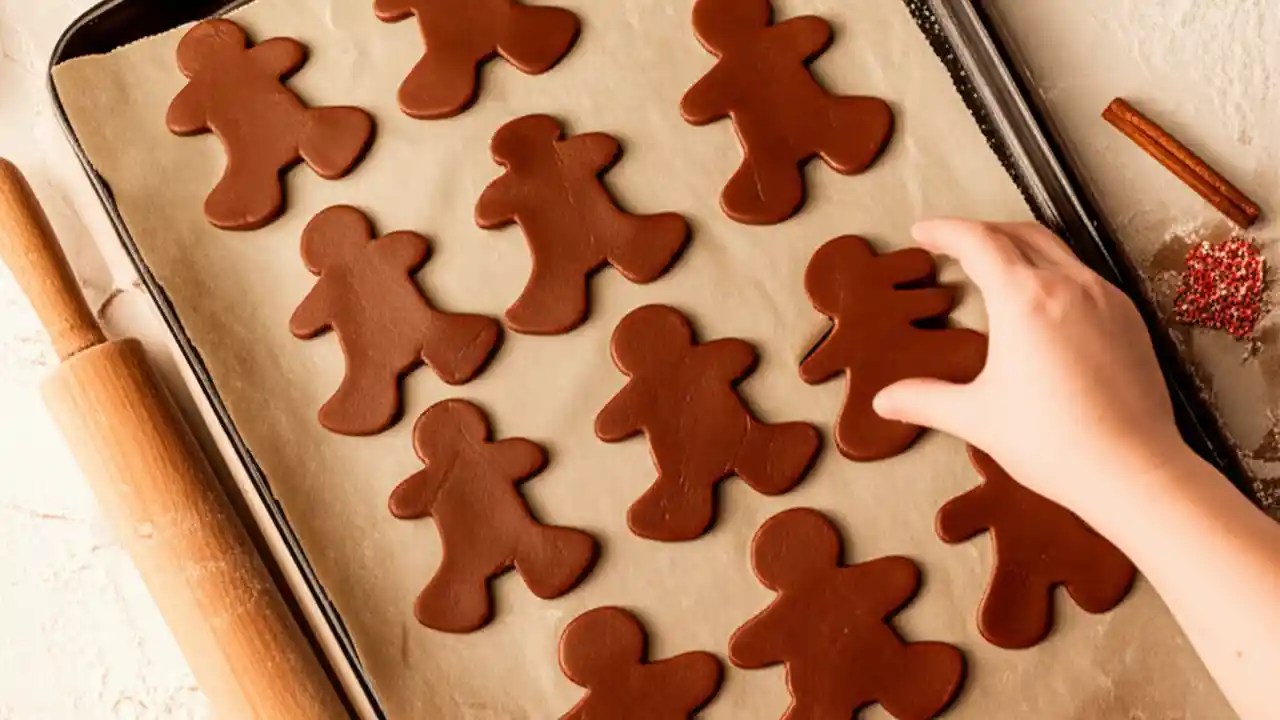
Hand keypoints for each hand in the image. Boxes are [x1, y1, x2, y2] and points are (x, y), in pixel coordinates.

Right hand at [873, 219, 1188, 519]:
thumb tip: (883, 400)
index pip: (977, 242)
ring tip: (995, 266)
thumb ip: (925, 400)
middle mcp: (1069, 285)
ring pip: (1057, 250)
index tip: (923, 232)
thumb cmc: (1054, 443)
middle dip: (981, 231)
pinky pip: (1085, 277)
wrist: (1133, 470)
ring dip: (1019, 247)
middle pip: (1018, 233)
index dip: (945, 231)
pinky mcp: (1129, 319)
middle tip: (952, 244)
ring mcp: (1106, 299)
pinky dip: (1053, 272)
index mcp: (1024, 298)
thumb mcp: (976, 418)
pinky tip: (1043, 302)